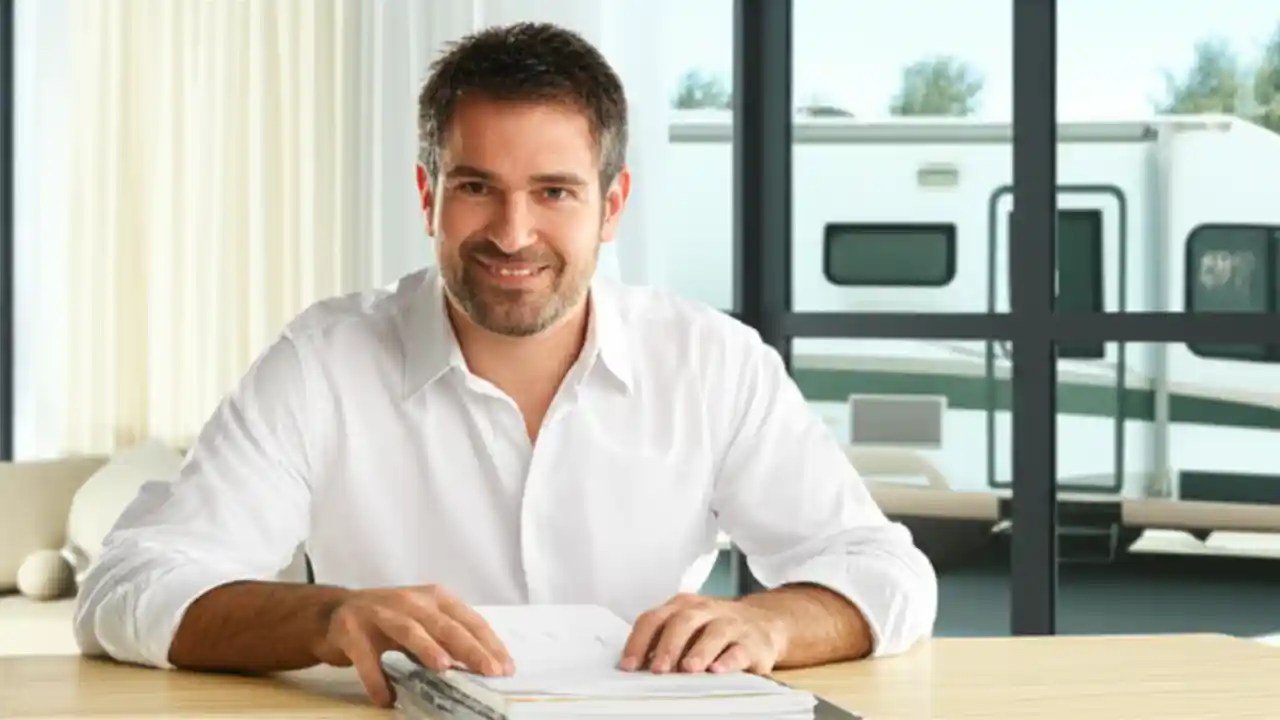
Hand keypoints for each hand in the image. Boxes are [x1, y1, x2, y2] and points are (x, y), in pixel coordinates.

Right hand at [311, 584, 513, 707]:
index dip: (488, 643)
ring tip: (444, 668)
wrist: (334, 613)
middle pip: (445, 624)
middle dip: (469, 648)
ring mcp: (379, 612)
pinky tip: (386, 698)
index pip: (468, 620)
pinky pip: (366, 656)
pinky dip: (376, 678)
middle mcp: (410, 600)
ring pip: (409, 630)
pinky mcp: (352, 630)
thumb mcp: (423, 622)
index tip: (505, 667)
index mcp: (433, 597)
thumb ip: (448, 639)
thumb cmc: (388, 620)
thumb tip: (482, 666)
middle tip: (489, 670)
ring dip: (428, 648)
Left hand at [618, 593, 787, 674]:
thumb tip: (636, 667)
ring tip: (688, 669)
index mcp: (682, 606)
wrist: (765, 622)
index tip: (628, 665)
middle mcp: (705, 610)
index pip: (654, 619)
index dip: (638, 642)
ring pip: (714, 633)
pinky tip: (718, 671)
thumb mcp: (688, 627)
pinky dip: (728, 661)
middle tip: (657, 670)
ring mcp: (731, 624)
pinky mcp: (753, 642)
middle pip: (683, 622)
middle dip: (668, 646)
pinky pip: (740, 650)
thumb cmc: (715, 628)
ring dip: (699, 651)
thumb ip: (663, 641)